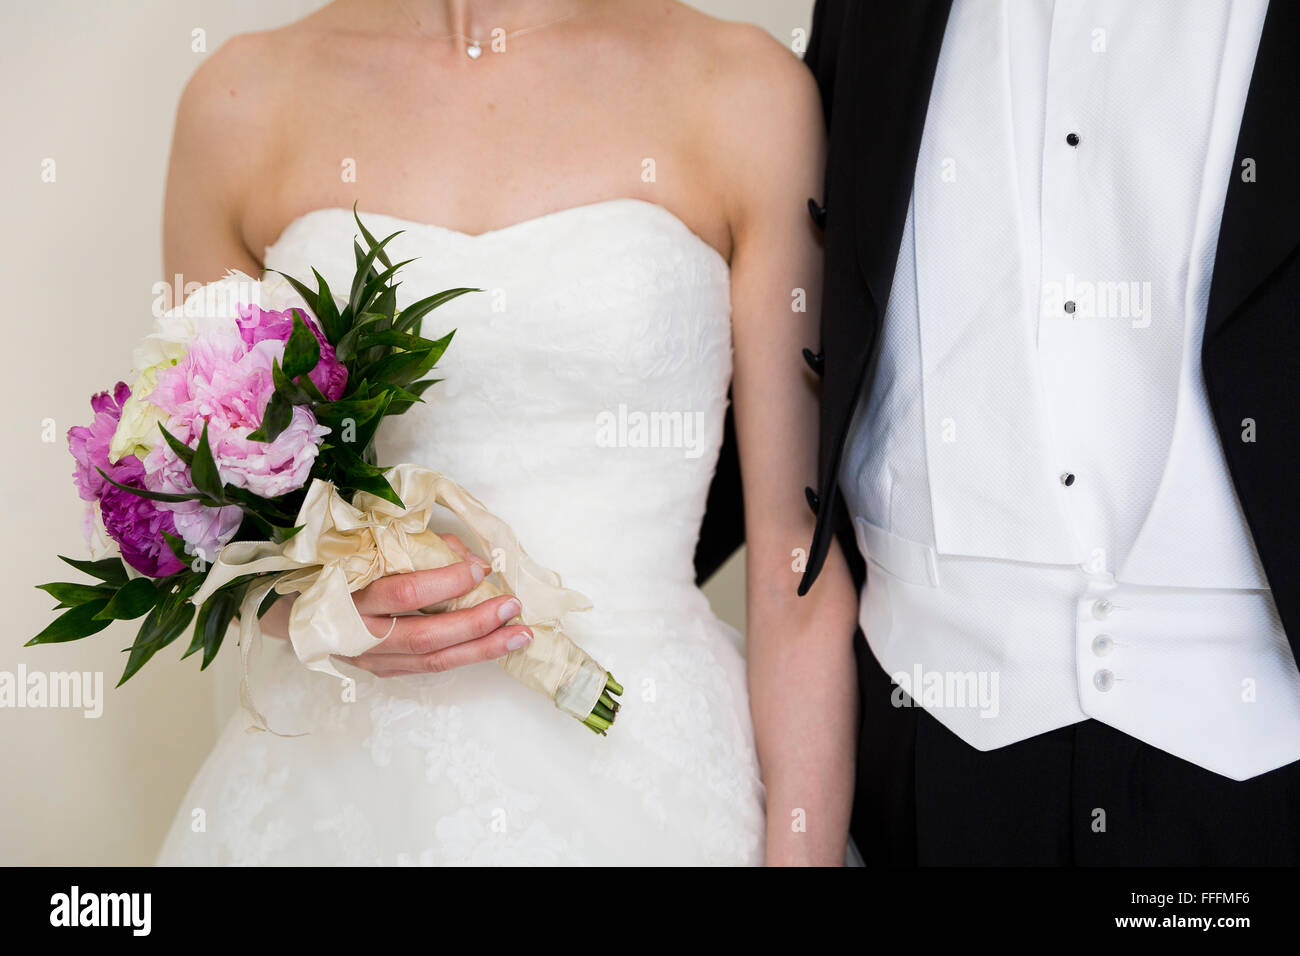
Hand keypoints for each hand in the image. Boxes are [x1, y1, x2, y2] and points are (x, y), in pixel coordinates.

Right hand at [262, 534, 532, 676]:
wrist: (281, 605)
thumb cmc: (328, 564)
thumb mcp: (360, 544)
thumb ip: (414, 546)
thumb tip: (466, 556)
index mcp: (347, 594)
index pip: (404, 592)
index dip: (447, 581)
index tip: (480, 566)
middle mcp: (356, 634)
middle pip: (424, 637)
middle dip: (475, 623)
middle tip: (512, 606)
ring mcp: (367, 658)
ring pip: (431, 661)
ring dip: (480, 649)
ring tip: (518, 635)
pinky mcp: (378, 670)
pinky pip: (427, 667)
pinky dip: (463, 656)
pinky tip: (492, 646)